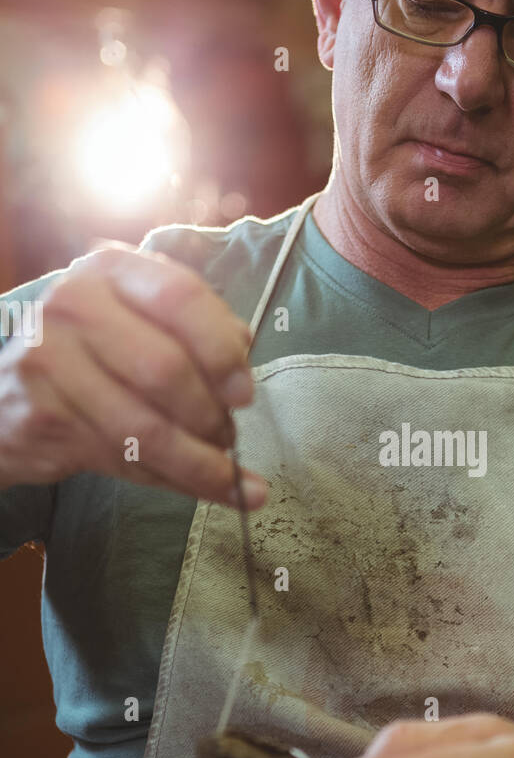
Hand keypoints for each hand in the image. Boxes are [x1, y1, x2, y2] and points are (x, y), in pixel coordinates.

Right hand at [0, 243, 266, 507]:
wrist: (6, 395)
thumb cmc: (91, 351)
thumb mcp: (137, 317)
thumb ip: (193, 326)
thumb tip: (243, 350)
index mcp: (111, 268)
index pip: (180, 297)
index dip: (222, 350)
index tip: (245, 393)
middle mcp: (74, 304)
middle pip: (165, 368)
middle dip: (211, 414)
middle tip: (230, 435)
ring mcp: (51, 359)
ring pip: (146, 428)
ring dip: (199, 461)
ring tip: (225, 471)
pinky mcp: (44, 416)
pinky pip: (125, 460)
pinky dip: (175, 481)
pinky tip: (207, 490)